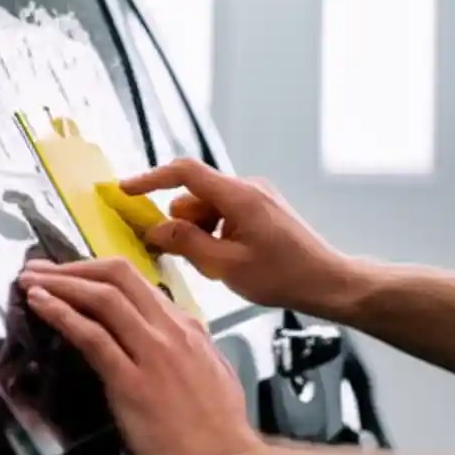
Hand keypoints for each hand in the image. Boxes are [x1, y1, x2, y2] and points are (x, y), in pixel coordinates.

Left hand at [17, 258, 261, 454]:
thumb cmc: (222, 438)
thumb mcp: (212, 378)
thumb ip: (189, 355)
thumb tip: (169, 346)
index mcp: (188, 330)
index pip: (138, 285)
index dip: (97, 274)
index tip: (72, 276)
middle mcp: (171, 331)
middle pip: (117, 275)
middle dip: (74, 267)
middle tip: (40, 269)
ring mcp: (152, 354)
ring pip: (102, 296)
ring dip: (59, 283)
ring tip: (29, 281)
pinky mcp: (131, 382)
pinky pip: (92, 335)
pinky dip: (60, 314)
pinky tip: (39, 305)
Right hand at [123, 159, 366, 318]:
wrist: (328, 282)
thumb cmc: (283, 276)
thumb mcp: (226, 266)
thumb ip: (186, 244)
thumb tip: (155, 229)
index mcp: (238, 196)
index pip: (184, 172)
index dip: (150, 179)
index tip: (125, 190)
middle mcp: (247, 187)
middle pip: (193, 196)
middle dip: (184, 226)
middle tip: (192, 259)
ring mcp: (256, 197)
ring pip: (207, 208)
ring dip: (201, 234)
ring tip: (219, 265)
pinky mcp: (262, 209)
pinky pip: (224, 214)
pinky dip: (216, 234)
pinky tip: (231, 260)